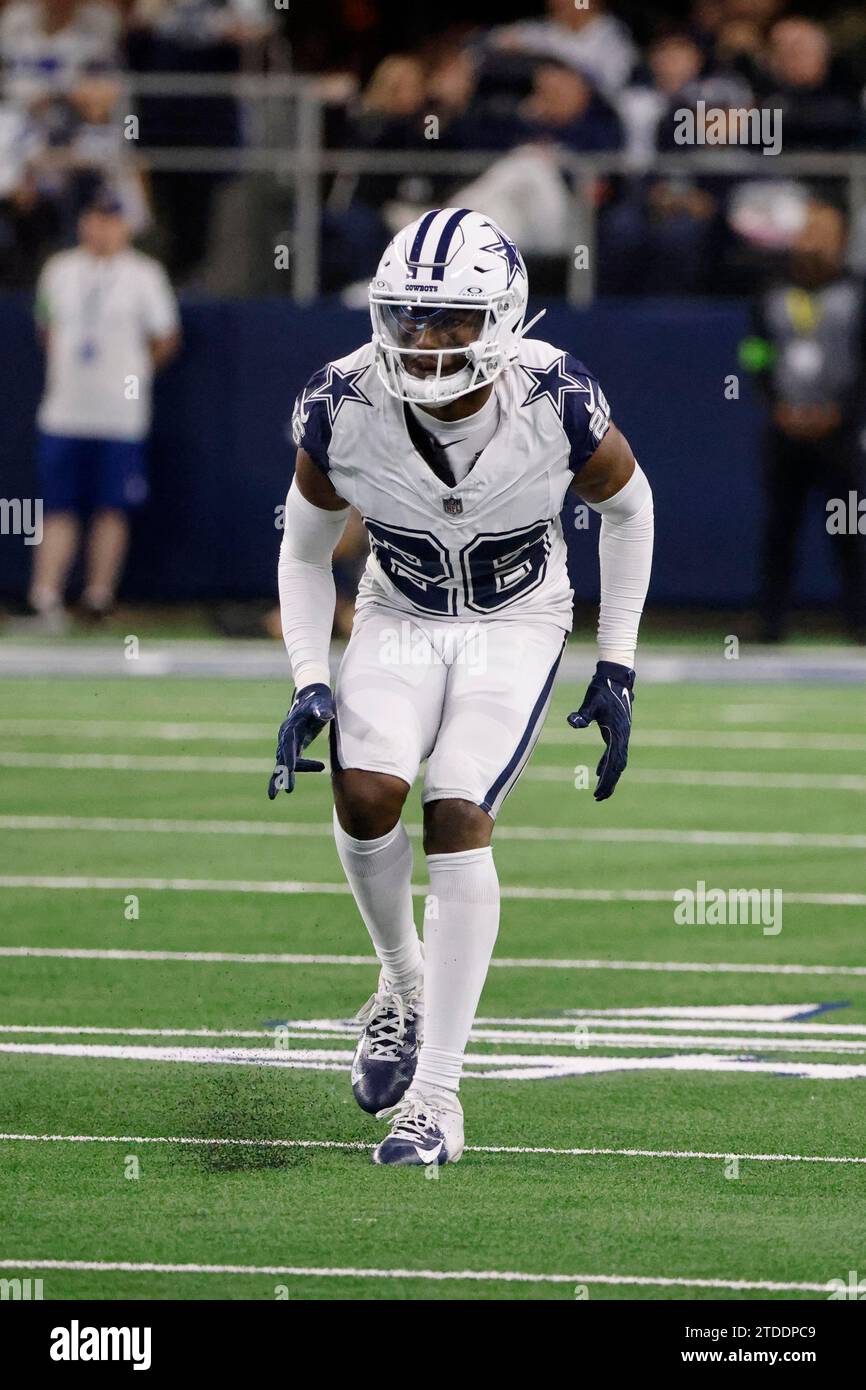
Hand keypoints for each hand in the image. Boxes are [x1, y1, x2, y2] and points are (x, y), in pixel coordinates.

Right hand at [267, 683, 334, 797]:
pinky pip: (290, 761)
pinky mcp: (293, 744)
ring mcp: (288, 741)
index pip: (288, 749)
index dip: (288, 764)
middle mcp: (286, 736)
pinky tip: (298, 779)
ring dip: (283, 776)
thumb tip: (327, 715)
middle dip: (280, 775)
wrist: (311, 695)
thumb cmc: (318, 699)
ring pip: (284, 762)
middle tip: (279, 793)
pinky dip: (291, 771)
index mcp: (291, 728)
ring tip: (278, 793)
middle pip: (282, 758)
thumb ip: (322, 709)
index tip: (289, 777)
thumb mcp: (321, 703)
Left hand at [567, 661, 634, 800]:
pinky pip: (615, 753)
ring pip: (618, 761)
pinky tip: (599, 770)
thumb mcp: (591, 701)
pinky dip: (608, 764)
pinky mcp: (618, 731)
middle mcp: (623, 736)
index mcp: (618, 733)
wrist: (615, 677)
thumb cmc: (602, 689)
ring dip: (610, 776)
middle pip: (618, 766)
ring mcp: (622, 734)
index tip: (599, 792)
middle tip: (599, 798)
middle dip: (610, 783)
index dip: (607, 778)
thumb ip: (582, 714)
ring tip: (601, 791)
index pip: (613, 762)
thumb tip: (571, 722)